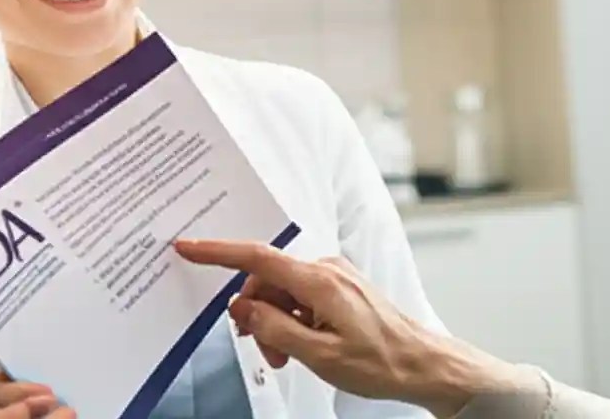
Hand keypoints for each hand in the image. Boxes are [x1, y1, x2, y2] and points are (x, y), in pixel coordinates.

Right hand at [174, 240, 528, 417]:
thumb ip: (274, 330)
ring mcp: (335, 276)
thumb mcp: (318, 354)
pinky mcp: (340, 287)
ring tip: (290, 356)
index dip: (217, 252)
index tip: (188, 246)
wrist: (422, 363)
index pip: (257, 258)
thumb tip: (242, 310)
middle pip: (267, 282)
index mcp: (319, 281)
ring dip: (277, 323)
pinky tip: (304, 344)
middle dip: (257, 316)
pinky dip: (294, 320)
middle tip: (267, 353)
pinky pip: (302, 296)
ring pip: (283, 293)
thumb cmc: (379, 361)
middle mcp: (326, 270)